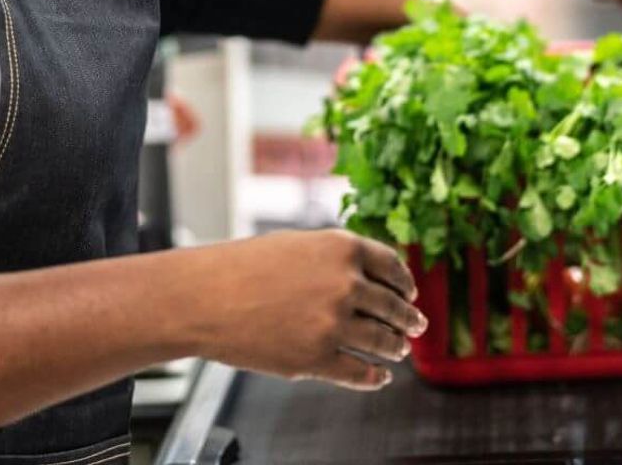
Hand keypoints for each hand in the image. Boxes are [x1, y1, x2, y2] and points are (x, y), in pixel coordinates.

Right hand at [187, 230, 425, 389]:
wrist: (205, 297)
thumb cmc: (244, 267)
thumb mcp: (299, 245)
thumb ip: (336, 258)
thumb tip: (370, 279)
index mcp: (343, 248)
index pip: (392, 266)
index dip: (405, 282)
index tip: (410, 293)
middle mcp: (345, 284)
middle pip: (393, 305)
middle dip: (408, 318)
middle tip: (417, 325)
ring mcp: (333, 323)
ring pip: (382, 340)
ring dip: (395, 347)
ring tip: (399, 349)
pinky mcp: (316, 358)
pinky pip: (359, 372)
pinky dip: (374, 377)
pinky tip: (379, 377)